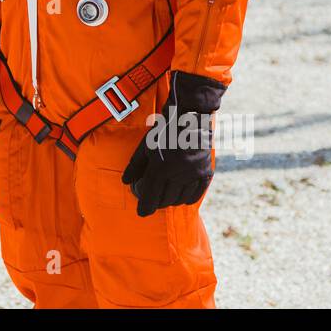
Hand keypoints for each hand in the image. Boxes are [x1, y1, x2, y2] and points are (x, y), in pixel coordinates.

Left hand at [121, 71, 226, 216]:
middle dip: (156, 203)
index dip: (145, 207)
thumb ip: (135, 166)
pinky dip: (186, 199)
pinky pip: (195, 195)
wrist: (190, 117)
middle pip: (165, 200)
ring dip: (171, 201)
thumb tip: (126, 182)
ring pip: (180, 199)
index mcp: (160, 168)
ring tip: (165, 197)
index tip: (142, 213)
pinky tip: (180, 196)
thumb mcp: (145, 146)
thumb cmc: (164, 130)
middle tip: (152, 201)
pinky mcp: (205, 173)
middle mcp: (177, 174)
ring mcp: (193, 175)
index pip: (150, 196)